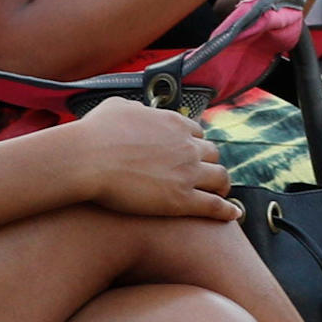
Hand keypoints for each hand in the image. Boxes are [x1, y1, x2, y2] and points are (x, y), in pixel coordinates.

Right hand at [62, 96, 240, 221]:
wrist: (88, 159)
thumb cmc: (95, 133)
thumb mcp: (116, 107)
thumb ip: (134, 108)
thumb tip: (136, 110)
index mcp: (173, 123)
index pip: (196, 132)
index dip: (195, 144)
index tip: (192, 152)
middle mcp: (186, 146)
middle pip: (212, 153)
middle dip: (210, 163)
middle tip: (206, 175)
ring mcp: (187, 172)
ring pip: (219, 178)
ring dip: (221, 186)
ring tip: (221, 194)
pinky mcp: (181, 199)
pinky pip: (213, 205)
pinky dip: (226, 210)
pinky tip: (232, 215)